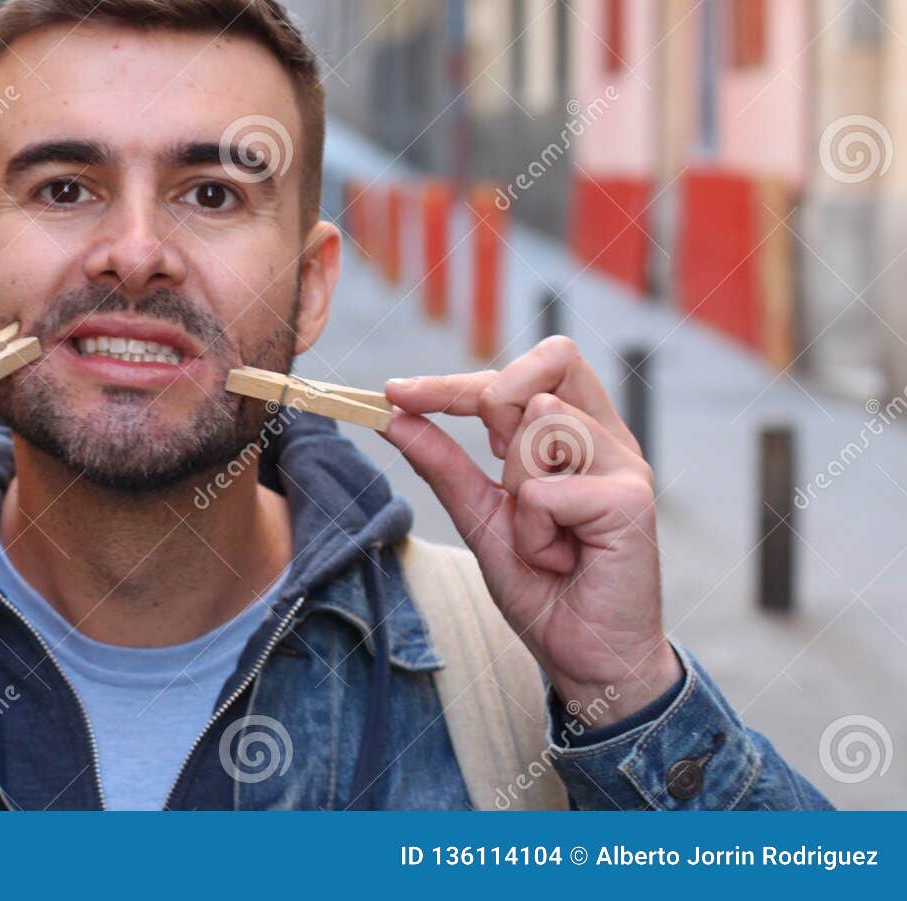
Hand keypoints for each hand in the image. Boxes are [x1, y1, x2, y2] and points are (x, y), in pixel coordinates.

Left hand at [381, 336, 681, 723]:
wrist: (589, 659)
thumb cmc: (545, 590)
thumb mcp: (480, 518)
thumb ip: (444, 463)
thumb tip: (396, 413)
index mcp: (577, 433)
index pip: (530, 368)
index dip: (458, 377)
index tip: (396, 392)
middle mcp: (606, 438)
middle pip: (540, 370)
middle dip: (494, 411)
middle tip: (504, 480)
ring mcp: (624, 465)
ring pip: (537, 427)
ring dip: (516, 494)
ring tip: (547, 540)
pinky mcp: (632, 498)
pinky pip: (543, 492)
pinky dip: (534, 534)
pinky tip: (563, 561)